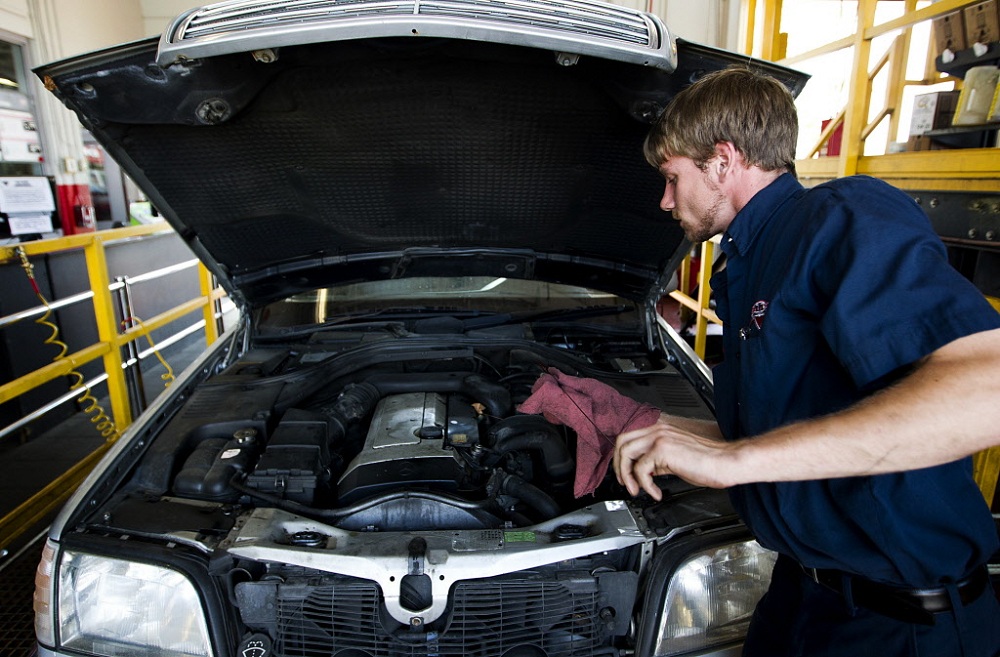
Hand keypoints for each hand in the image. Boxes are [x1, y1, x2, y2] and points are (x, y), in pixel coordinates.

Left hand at [613, 417, 736, 498]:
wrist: (725, 463)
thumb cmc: (707, 462)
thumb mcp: (675, 459)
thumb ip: (657, 460)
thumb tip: (643, 470)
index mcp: (660, 429)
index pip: (629, 436)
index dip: (621, 456)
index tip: (624, 473)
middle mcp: (658, 429)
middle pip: (622, 441)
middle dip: (619, 465)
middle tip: (626, 483)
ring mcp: (659, 437)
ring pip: (626, 453)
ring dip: (627, 476)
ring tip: (636, 489)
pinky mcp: (663, 449)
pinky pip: (641, 469)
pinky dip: (645, 485)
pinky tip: (656, 492)